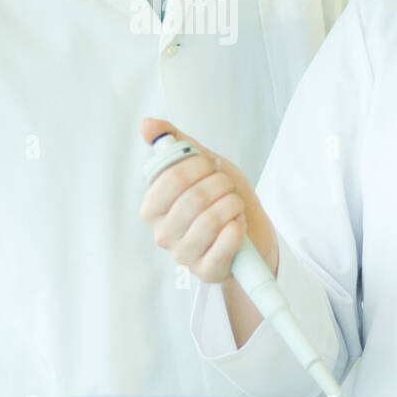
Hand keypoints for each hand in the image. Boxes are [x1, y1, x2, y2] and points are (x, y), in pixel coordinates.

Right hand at [138, 118, 278, 282]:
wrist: (250, 230)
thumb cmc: (220, 198)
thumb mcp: (200, 166)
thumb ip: (175, 144)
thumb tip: (147, 125)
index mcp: (153, 207)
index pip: (171, 179)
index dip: (198, 166)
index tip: (211, 165)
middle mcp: (162, 234)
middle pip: (194, 198)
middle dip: (220, 185)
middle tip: (226, 186)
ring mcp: (184, 256)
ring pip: (211, 220)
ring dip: (232, 205)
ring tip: (234, 204)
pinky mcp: (207, 272)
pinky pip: (225, 244)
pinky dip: (238, 227)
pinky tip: (238, 224)